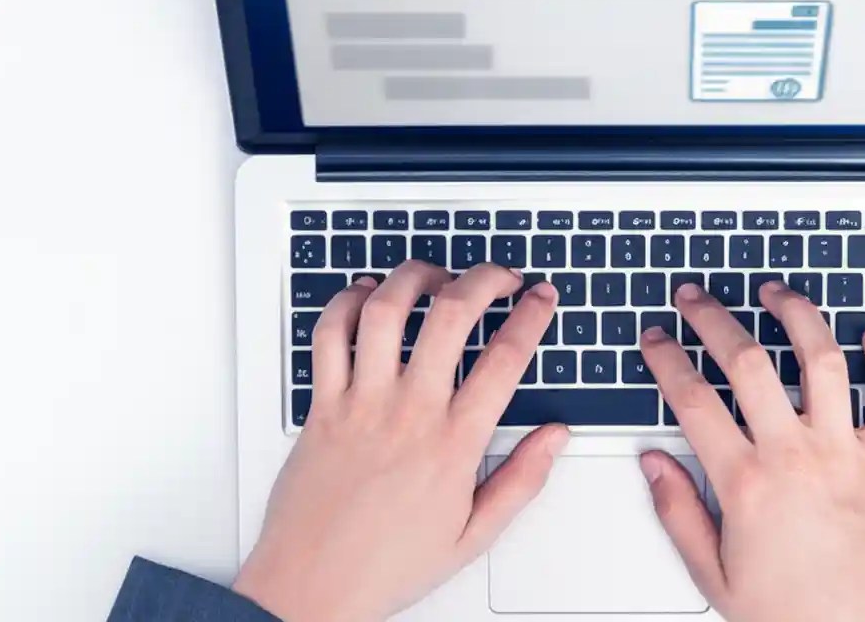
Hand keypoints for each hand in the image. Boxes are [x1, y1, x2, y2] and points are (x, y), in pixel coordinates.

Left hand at [233, 262, 567, 621]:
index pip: (506, 358)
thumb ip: (520, 480)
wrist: (309, 590)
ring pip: (388, 311)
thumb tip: (555, 438)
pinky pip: (330, 335)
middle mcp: (409, 413)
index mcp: (454, 444)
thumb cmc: (384, 566)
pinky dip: (347, 302)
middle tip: (498, 275)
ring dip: (416, 276)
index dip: (531, 315)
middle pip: (452, 315)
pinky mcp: (320, 406)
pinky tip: (366, 295)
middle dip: (484, 278)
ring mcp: (360, 404)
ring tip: (434, 274)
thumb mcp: (473, 536)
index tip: (540, 297)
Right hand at [639, 282, 864, 621]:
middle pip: (749, 363)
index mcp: (746, 484)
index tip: (657, 340)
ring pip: (822, 362)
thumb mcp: (714, 576)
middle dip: (714, 320)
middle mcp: (796, 458)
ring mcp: (845, 455)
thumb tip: (654, 465)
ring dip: (798, 316)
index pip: (694, 400)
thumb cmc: (795, 619)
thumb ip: (679, 513)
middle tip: (696, 298)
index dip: (668, 360)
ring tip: (776, 293)